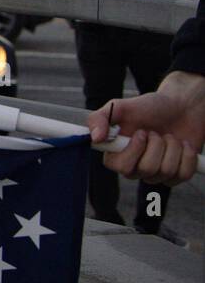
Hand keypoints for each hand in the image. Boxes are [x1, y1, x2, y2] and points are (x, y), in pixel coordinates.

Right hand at [86, 71, 204, 185]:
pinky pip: (183, 174)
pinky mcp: (176, 176)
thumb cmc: (148, 107)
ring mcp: (155, 174)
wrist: (180, 107)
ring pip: (166, 171)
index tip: (141, 132)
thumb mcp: (120, 107)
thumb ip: (100, 118)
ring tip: (168, 136)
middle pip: (146, 169)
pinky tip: (182, 144)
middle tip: (155, 132)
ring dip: (172, 147)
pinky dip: (187, 155)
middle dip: (156, 145)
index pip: (119, 167)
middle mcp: (134, 167)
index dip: (133, 150)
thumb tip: (94, 138)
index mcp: (116, 154)